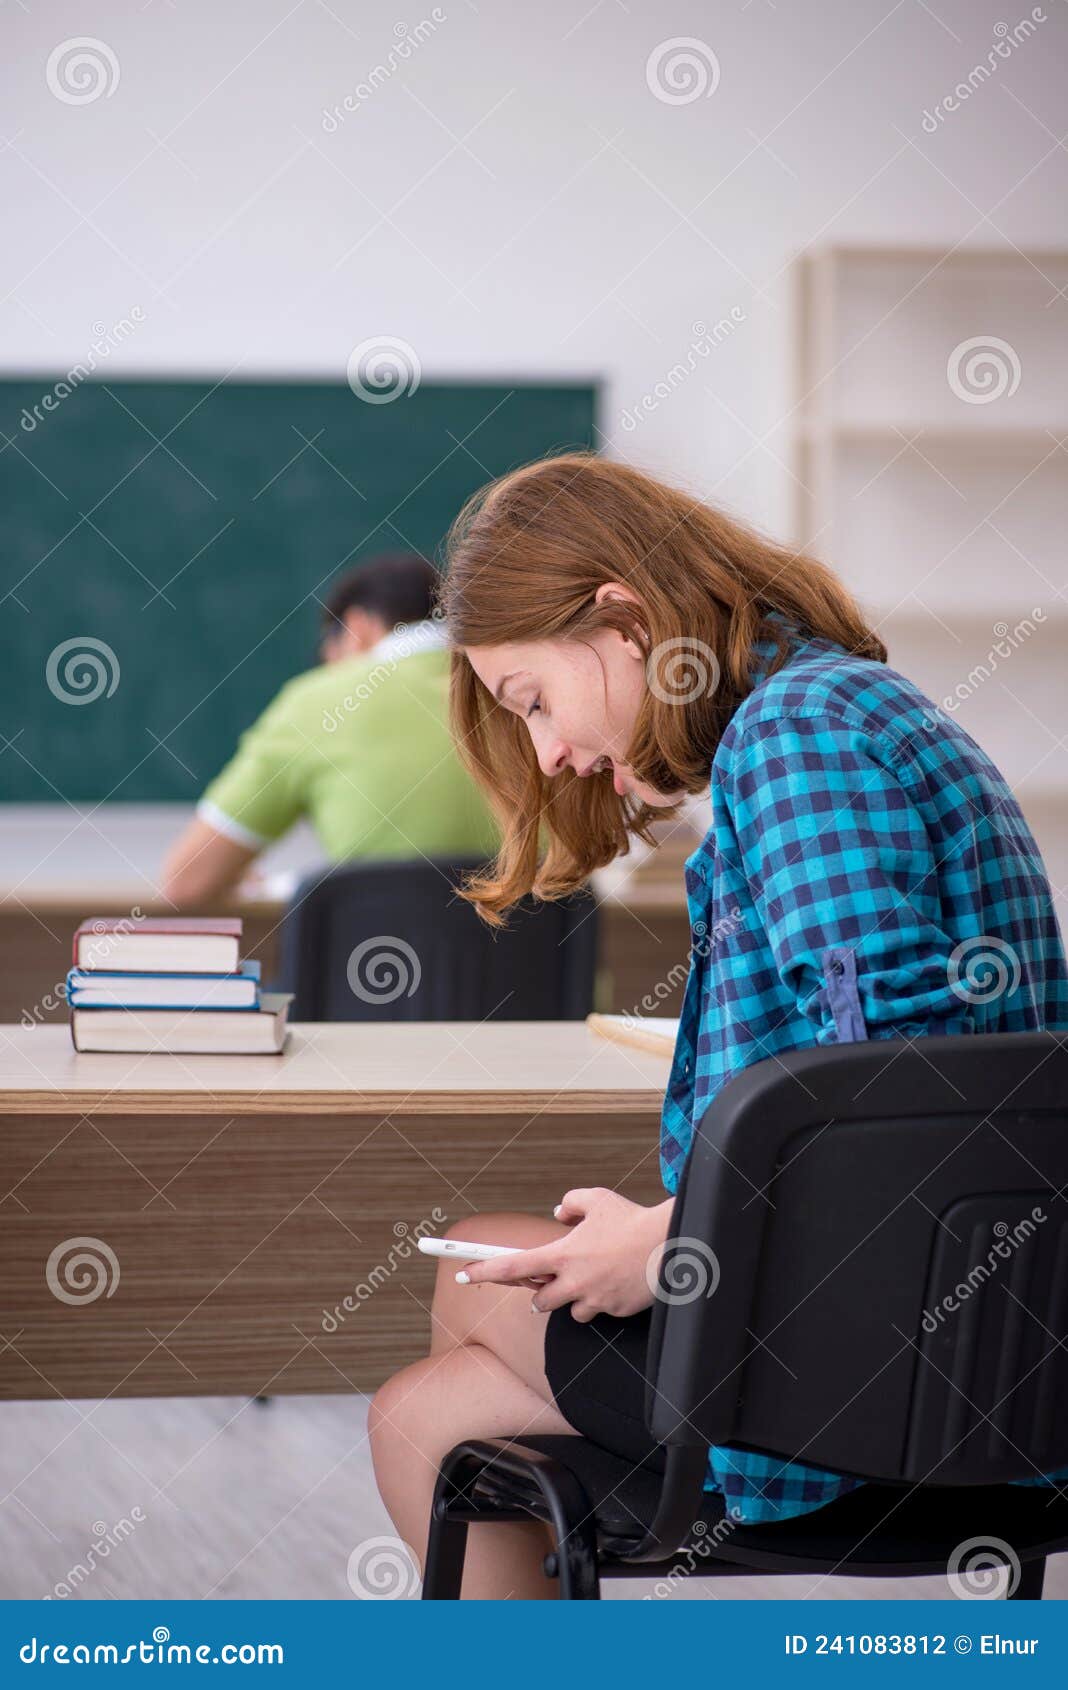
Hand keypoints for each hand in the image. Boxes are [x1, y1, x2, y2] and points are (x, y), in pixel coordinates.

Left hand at [459, 1189, 673, 1322]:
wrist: (670, 1244)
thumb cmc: (632, 1220)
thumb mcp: (598, 1199)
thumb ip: (571, 1203)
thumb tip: (558, 1214)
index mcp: (563, 1253)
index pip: (513, 1267)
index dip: (484, 1271)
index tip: (463, 1274)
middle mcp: (573, 1281)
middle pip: (539, 1300)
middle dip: (542, 1292)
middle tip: (555, 1276)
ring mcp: (594, 1299)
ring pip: (570, 1310)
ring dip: (574, 1298)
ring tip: (595, 1276)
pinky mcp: (613, 1311)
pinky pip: (598, 1311)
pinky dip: (601, 1300)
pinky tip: (616, 1282)